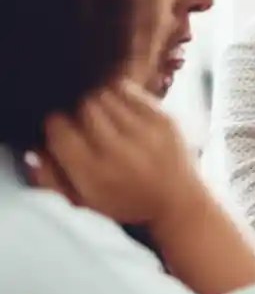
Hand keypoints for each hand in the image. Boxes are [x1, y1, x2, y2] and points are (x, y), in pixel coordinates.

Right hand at [41, 80, 214, 229]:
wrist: (179, 202)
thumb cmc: (126, 201)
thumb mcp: (84, 200)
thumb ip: (53, 177)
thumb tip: (35, 149)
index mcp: (93, 173)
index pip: (60, 130)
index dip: (55, 125)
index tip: (60, 127)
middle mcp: (118, 151)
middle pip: (83, 107)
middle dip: (79, 111)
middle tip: (85, 122)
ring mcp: (145, 134)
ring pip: (105, 95)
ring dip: (99, 101)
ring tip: (104, 116)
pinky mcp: (164, 120)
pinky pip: (130, 91)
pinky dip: (120, 93)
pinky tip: (121, 106)